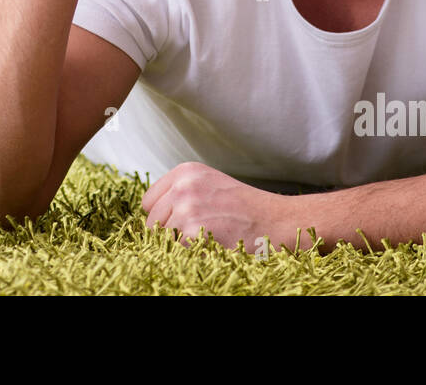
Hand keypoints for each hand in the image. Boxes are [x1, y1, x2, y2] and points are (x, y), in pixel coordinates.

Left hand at [141, 161, 294, 254]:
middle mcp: (183, 185)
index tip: (180, 223)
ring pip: (161, 238)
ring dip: (179, 245)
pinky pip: (175, 251)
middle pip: (151, 221)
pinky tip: (211, 247)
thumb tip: (152, 216)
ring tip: (206, 239)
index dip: (162, 216)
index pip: (149, 202)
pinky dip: (190, 255)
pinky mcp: (190, 231)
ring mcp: (186, 208)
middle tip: (198, 235)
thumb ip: (181, 193)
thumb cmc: (245, 209)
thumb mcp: (211, 185)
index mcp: (186, 172)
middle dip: (169, 233)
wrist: (276, 221)